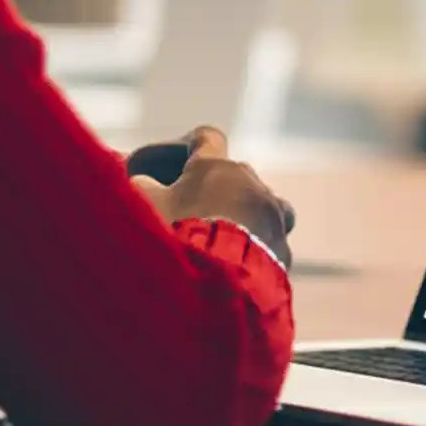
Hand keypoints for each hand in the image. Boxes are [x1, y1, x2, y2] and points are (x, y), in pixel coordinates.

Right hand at [131, 127, 292, 268]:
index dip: (188, 147)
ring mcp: (273, 217)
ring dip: (240, 214)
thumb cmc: (175, 239)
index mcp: (216, 167)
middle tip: (189, 209)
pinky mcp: (283, 250)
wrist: (217, 286)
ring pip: (259, 205)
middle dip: (213, 188)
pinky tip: (236, 263)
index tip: (173, 164)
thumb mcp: (144, 206)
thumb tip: (143, 181)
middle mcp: (251, 185)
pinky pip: (270, 239)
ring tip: (219, 237)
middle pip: (234, 175)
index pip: (207, 138)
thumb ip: (142, 186)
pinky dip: (253, 245)